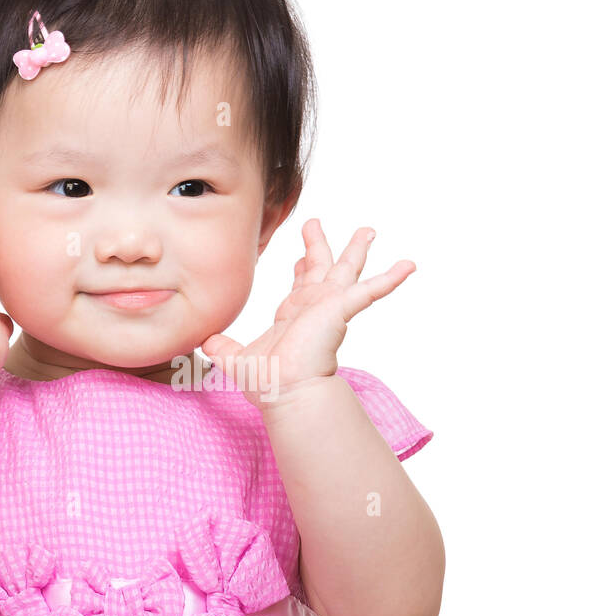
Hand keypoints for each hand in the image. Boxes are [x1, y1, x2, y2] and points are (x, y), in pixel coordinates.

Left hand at [201, 218, 414, 409]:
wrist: (286, 392)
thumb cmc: (268, 383)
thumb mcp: (235, 358)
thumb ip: (222, 347)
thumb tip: (205, 341)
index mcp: (294, 315)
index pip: (300, 285)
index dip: (301, 267)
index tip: (302, 254)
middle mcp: (313, 307)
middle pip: (321, 268)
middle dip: (321, 245)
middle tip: (317, 223)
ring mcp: (330, 307)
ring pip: (347, 270)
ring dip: (357, 250)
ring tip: (368, 231)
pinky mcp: (341, 309)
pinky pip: (371, 289)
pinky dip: (390, 278)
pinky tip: (409, 265)